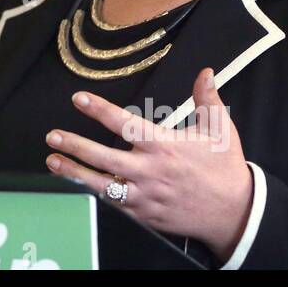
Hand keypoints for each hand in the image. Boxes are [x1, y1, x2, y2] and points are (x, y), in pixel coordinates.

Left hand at [44, 68, 253, 262]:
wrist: (235, 212)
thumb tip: (205, 72)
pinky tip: (76, 187)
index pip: (125, 124)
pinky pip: (113, 206)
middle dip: (75, 146)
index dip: (100, 110)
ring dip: (75, 173)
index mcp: (164, 145)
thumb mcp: (220, 129)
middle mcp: (150, 170)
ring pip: (102, 185)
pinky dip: (93, 196)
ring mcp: (145, 195)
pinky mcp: (144, 215)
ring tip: (52, 161)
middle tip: (52, 136)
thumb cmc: (224, 167)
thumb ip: (207, 98)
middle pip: (105, 157)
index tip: (79, 99)